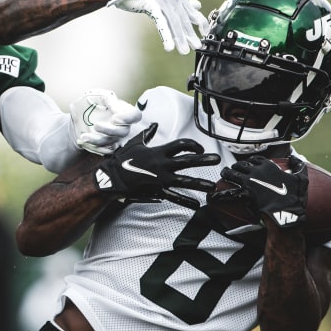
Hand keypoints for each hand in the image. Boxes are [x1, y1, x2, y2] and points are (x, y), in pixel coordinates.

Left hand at [69, 89, 141, 154]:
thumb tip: (118, 110)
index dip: (129, 119)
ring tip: (85, 135)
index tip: (115, 118)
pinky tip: (85, 139)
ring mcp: (114, 136)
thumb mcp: (98, 96)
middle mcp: (121, 124)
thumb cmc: (90, 102)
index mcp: (123, 110)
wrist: (76, 115)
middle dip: (110, 130)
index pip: (135, 116)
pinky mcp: (105, 144)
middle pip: (124, 132)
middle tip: (96, 126)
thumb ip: (109, 100)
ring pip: (112, 141)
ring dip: (98, 139)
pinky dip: (95, 145)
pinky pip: (105, 149)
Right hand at [95, 124, 219, 207]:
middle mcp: (163, 165)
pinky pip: (174, 197)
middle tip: (217, 160)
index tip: (199, 149)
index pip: (181, 145)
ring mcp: (161, 179)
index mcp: (159, 151)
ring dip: (200, 184)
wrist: (112, 177)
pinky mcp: (158, 190)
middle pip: (188, 161)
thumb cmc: (123, 159)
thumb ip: (147, 134)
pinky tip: (196, 205)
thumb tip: (154, 124)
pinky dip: (186, 201)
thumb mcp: (135, 143)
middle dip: (204, 160)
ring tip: (212, 187)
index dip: (193, 145)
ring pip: (185, 181)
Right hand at [107, 0, 208, 53]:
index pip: (191, 11)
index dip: (199, 23)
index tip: (204, 33)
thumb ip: (180, 2)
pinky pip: (162, 23)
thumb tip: (197, 5)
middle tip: (197, 46)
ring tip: (184, 50)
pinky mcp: (152, 5)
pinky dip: (167, 35)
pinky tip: (170, 46)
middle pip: (183, 18)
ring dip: (180, 38)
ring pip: (174, 22)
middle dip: (190, 34)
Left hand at [213, 155, 307, 227]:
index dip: (250, 162)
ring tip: (223, 174)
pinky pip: (228, 192)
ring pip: (231, 173)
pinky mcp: (244, 193)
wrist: (287, 212)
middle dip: (236, 167)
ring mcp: (249, 181)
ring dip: (226, 173)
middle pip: (241, 165)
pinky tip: (214, 196)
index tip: (248, 165)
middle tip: (233, 170)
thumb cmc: (294, 198)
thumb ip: (299, 166)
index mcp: (269, 165)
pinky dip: (220, 194)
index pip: (256, 159)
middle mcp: (257, 170)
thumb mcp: (301, 178)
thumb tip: (295, 158)